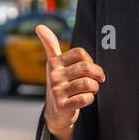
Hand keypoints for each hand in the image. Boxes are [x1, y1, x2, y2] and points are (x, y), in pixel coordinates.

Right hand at [36, 24, 103, 139]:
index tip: (90, 66)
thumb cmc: (60, 85)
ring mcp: (57, 91)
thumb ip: (50, 45)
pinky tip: (85, 99)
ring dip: (95, 88)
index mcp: (54, 63)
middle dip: (98, 74)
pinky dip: (90, 99)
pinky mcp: (61, 105)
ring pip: (88, 83)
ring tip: (92, 90)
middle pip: (86, 67)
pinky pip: (85, 98)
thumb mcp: (54, 64)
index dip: (90, 59)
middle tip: (99, 79)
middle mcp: (54, 75)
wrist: (56, 113)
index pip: (79, 53)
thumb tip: (39, 26)